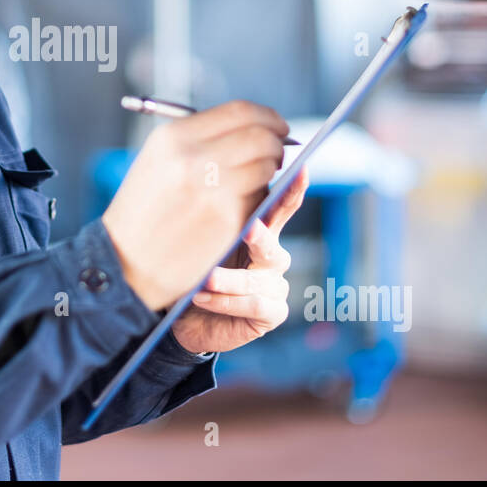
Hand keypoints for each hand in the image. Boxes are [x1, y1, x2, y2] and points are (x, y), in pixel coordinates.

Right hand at [102, 100, 291, 310]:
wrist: (124, 263)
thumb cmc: (143, 211)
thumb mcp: (157, 160)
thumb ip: (201, 139)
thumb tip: (254, 128)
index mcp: (174, 137)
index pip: (240, 111)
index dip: (267, 116)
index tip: (276, 126)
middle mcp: (193, 158)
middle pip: (260, 135)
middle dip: (277, 142)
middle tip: (278, 151)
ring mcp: (212, 190)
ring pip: (266, 165)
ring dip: (271, 170)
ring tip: (260, 177)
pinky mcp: (227, 220)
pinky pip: (260, 198)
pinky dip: (260, 198)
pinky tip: (243, 203)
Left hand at [169, 165, 307, 354]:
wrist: (185, 318)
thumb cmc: (194, 273)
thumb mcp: (201, 244)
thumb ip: (213, 221)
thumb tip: (212, 188)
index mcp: (260, 232)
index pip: (281, 207)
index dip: (294, 189)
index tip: (302, 168)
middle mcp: (273, 256)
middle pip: (272, 242)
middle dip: (260, 236)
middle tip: (249, 228)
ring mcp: (275, 285)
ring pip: (255, 279)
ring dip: (227, 280)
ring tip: (203, 280)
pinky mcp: (272, 312)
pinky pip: (253, 304)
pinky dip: (225, 302)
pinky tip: (203, 298)